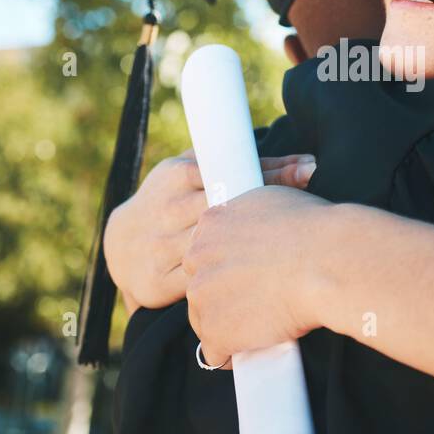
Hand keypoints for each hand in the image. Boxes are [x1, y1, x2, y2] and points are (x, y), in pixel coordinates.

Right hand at [103, 150, 316, 312]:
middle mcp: (168, 210)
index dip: (270, 171)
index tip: (307, 168)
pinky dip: (230, 279)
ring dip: (257, 244)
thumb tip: (282, 151)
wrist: (120, 245)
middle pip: (227, 205)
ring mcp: (162, 246)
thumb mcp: (184, 173)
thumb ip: (224, 160)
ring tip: (297, 239)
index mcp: (176, 176)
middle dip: (270, 200)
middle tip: (312, 196)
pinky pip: (200, 281)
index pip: (229, 171)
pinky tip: (262, 277)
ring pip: (216, 244)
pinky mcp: (158, 281)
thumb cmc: (168, 201)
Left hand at [184, 185, 338, 367]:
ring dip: (227, 325)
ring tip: (258, 327)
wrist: (327, 263)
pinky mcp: (215, 331)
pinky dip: (232, 354)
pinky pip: (214, 353)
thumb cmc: (314, 230)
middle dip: (224, 295)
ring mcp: (202, 296)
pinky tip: (253, 348)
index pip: (206, 251)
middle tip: (256, 300)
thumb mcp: (273, 202)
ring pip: (203, 319)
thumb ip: (250, 218)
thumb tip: (257, 228)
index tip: (247, 275)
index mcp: (212, 223)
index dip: (228, 266)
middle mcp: (197, 257)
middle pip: (201, 284)